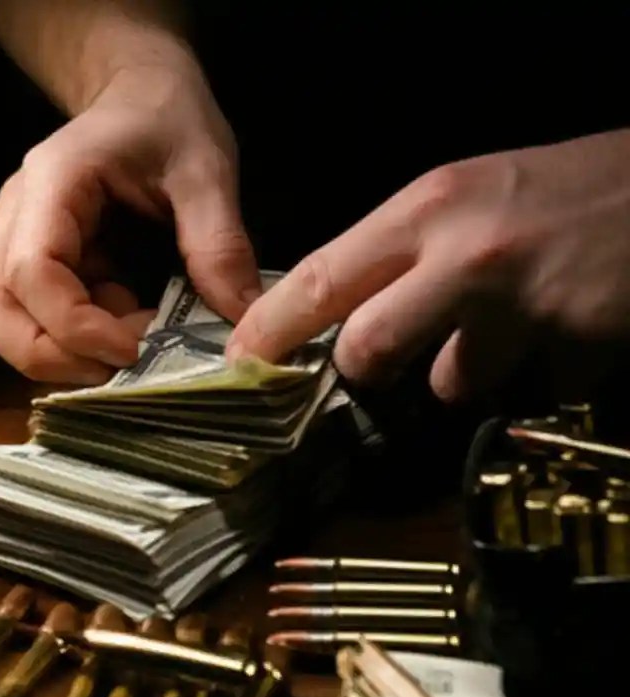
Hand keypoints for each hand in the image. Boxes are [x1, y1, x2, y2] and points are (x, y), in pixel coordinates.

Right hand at [0, 63, 262, 383]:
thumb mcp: (207, 172)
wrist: (139, 93)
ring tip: (119, 349)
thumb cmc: (167, 121)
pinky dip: (63, 339)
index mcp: (53, 182)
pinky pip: (20, 315)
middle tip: (121, 366)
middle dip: (49, 354)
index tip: (134, 349)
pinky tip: (116, 328)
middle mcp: (15, 212)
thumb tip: (243, 321)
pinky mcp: (25, 260)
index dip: (75, 324)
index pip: (30, 270)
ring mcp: (11, 236)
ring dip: (48, 351)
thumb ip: (220, 244)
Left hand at [228, 128, 629, 402]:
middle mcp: (465, 256)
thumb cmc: (555, 187)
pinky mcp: (575, 349)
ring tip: (502, 328)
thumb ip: (400, 248)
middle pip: (367, 350)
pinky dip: (533, 374)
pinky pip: (526, 390)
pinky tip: (557, 333)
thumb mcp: (463, 193)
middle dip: (364, 368)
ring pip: (449, 384)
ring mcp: (522, 306)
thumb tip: (335, 308)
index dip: (270, 330)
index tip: (240, 363)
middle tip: (382, 359)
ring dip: (463, 370)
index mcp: (426, 209)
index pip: (319, 278)